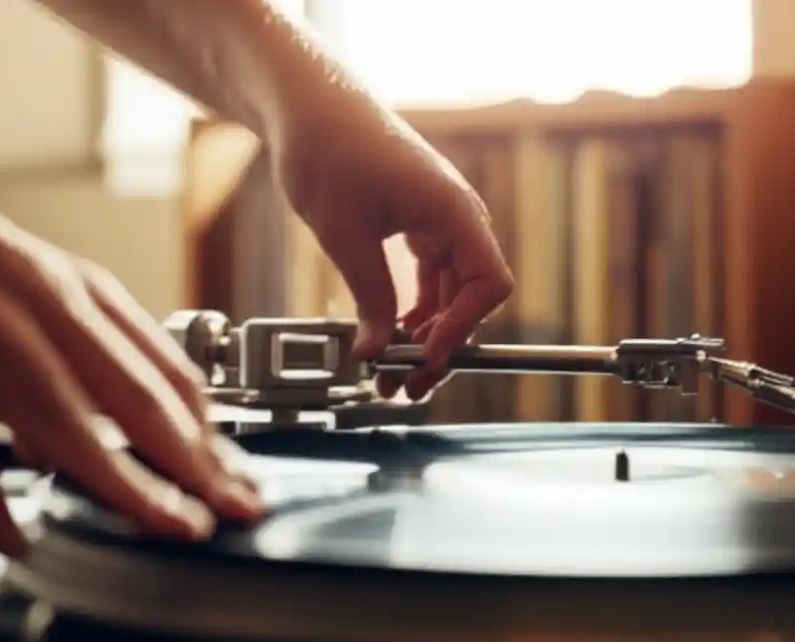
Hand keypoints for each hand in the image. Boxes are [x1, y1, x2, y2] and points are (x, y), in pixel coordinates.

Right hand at [0, 177, 262, 555]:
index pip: (161, 367)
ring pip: (61, 417)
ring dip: (124, 480)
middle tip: (233, 506)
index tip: (238, 473)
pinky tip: (14, 536)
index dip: (210, 429)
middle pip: (131, 394)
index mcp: (66, 284)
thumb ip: (63, 358)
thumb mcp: (18, 288)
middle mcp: (31, 299)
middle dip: (193, 459)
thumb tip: (89, 443)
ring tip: (166, 522)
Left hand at [273, 92, 513, 399]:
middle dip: (443, 344)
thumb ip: (370, 297)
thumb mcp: (345, 234)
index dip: (463, 328)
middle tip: (407, 384)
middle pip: (472, 297)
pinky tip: (388, 334)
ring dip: (426, 334)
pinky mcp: (416, 223)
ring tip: (392, 371)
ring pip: (448, 293)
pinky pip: (428, 278)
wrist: (305, 104)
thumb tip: (376, 353)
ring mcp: (438, 220)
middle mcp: (456, 217)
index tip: (425, 357)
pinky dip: (412, 310)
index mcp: (454, 211)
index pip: (489, 284)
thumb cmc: (328, 148)